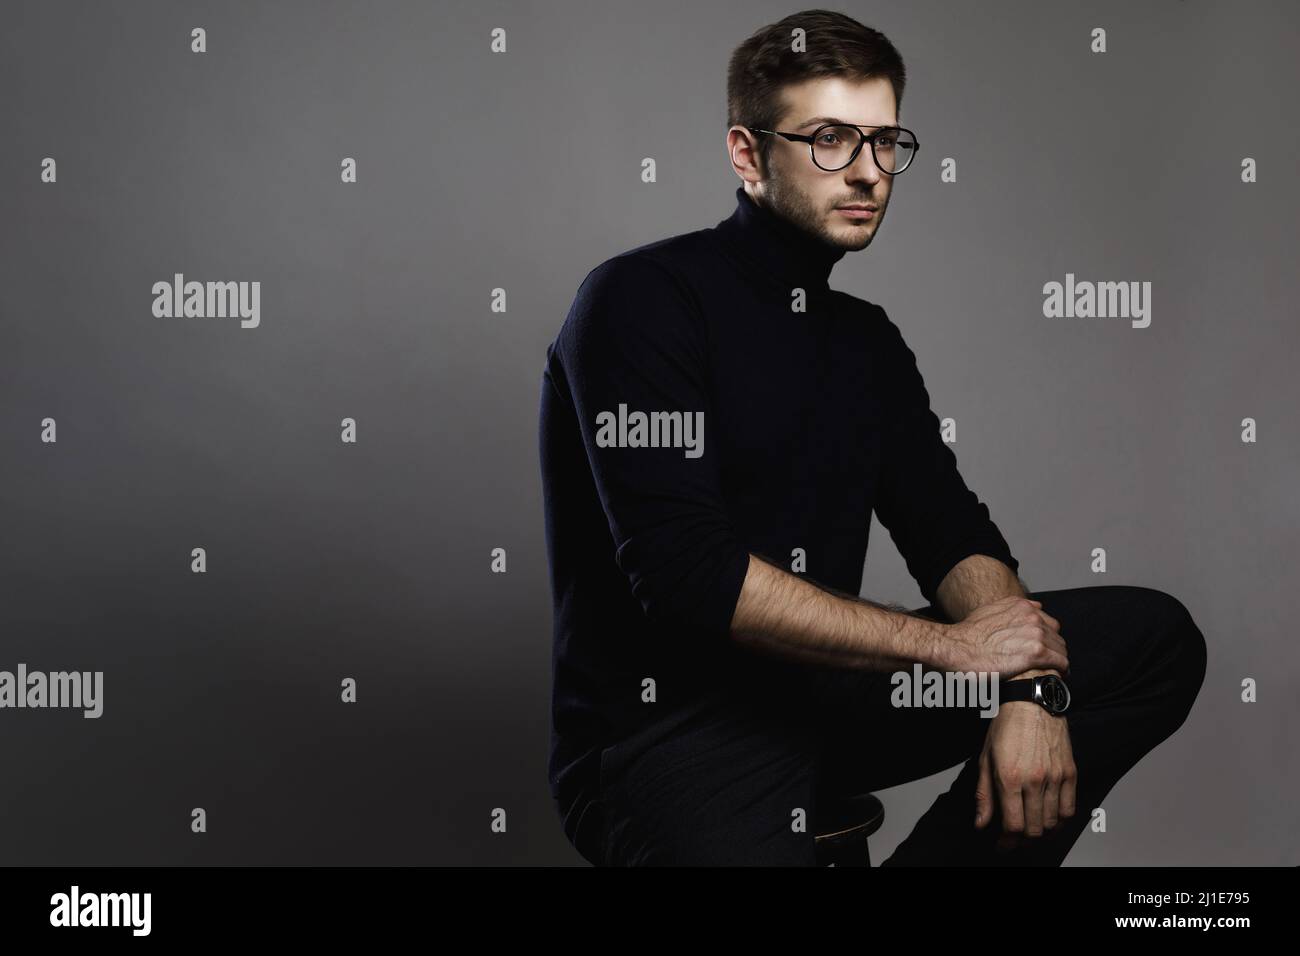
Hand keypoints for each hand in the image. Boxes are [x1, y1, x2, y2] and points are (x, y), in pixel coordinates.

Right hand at [936, 595, 1068, 677]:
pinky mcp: (1036, 653)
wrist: (956, 647)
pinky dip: (1061, 670)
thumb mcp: (988, 611)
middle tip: (1048, 663)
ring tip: (1052, 672)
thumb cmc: (967, 634)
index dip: (1047, 637)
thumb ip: (1010, 609)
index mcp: (1022, 606)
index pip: (1048, 622)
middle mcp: (1032, 616)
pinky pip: (1061, 662)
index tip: (1044, 649)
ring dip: (1058, 660)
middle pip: (1056, 635)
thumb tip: (1030, 607)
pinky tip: (1056, 676)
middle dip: (1054, 649)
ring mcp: (1036, 633)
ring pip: (1061, 649)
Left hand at [974, 699, 1077, 850]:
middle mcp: (1035, 780)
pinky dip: (1060, 822)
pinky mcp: (1070, 773)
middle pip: (1034, 829)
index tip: (1002, 846)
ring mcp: (1056, 777)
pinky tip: (1049, 821)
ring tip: (1029, 832)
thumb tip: (981, 824)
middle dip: (1022, 841)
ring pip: (1052, 822)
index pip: (1013, 825)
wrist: (1032, 701)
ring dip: (1040, 833)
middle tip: (1014, 840)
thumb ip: (983, 794)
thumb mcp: (985, 758)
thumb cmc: (1005, 726)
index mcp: (1010, 777)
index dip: (1007, 842)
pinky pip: (1070, 809)